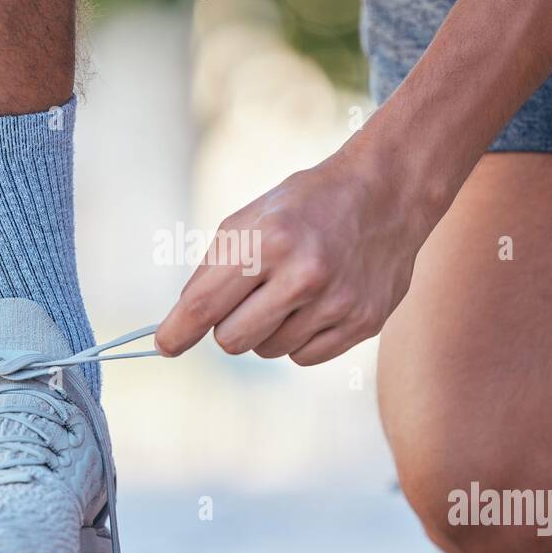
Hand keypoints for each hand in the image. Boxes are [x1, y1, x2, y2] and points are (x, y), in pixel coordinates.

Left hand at [156, 139, 432, 364]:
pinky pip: (304, 357)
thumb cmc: (305, 206)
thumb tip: (181, 324)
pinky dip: (299, 338)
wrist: (386, 194)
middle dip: (227, 325)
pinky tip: (315, 304)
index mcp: (270, 240)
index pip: (205, 306)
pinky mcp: (363, 323)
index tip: (165, 345)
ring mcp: (338, 303)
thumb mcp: (251, 218)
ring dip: (267, 329)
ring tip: (290, 291)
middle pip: (232, 340)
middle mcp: (306, 274)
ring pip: (268, 351)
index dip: (177, 332)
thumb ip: (212, 270)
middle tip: (244, 299)